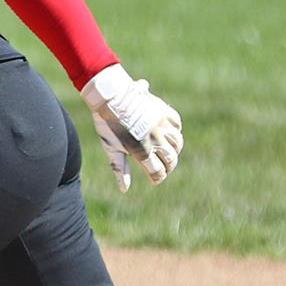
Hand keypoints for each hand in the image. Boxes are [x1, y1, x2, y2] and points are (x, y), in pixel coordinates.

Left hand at [79, 64, 183, 192]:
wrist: (110, 96)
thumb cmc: (107, 125)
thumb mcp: (111, 149)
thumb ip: (120, 169)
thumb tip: (124, 190)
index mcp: (142, 151)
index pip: (158, 171)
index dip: (158, 178)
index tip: (155, 180)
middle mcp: (156, 139)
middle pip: (171, 159)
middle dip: (168, 167)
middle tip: (164, 169)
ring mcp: (162, 125)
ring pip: (178, 143)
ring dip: (175, 151)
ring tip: (170, 153)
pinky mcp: (164, 111)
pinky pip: (177, 124)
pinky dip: (176, 131)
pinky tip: (171, 134)